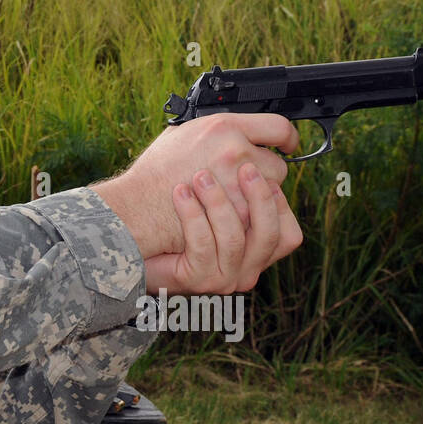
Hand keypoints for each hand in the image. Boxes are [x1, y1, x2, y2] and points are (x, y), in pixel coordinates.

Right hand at [92, 113, 299, 257]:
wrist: (138, 207)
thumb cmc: (154, 173)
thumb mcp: (181, 134)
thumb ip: (215, 129)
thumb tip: (236, 128)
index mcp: (223, 127)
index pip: (277, 127)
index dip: (287, 137)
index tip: (287, 144)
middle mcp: (235, 151)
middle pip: (277, 165)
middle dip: (263, 175)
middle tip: (240, 181)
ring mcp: (238, 185)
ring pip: (270, 196)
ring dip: (256, 200)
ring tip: (231, 200)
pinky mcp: (238, 214)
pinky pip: (258, 218)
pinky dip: (247, 220)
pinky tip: (227, 217)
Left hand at [142, 163, 302, 295]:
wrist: (133, 246)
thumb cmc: (169, 219)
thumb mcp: (209, 201)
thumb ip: (234, 185)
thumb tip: (251, 144)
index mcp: (254, 251)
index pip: (289, 234)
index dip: (278, 200)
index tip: (259, 168)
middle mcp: (246, 269)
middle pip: (273, 235)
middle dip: (259, 196)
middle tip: (243, 166)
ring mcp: (223, 277)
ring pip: (235, 238)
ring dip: (219, 201)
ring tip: (201, 176)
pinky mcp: (198, 279)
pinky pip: (203, 244)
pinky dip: (192, 214)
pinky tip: (180, 193)